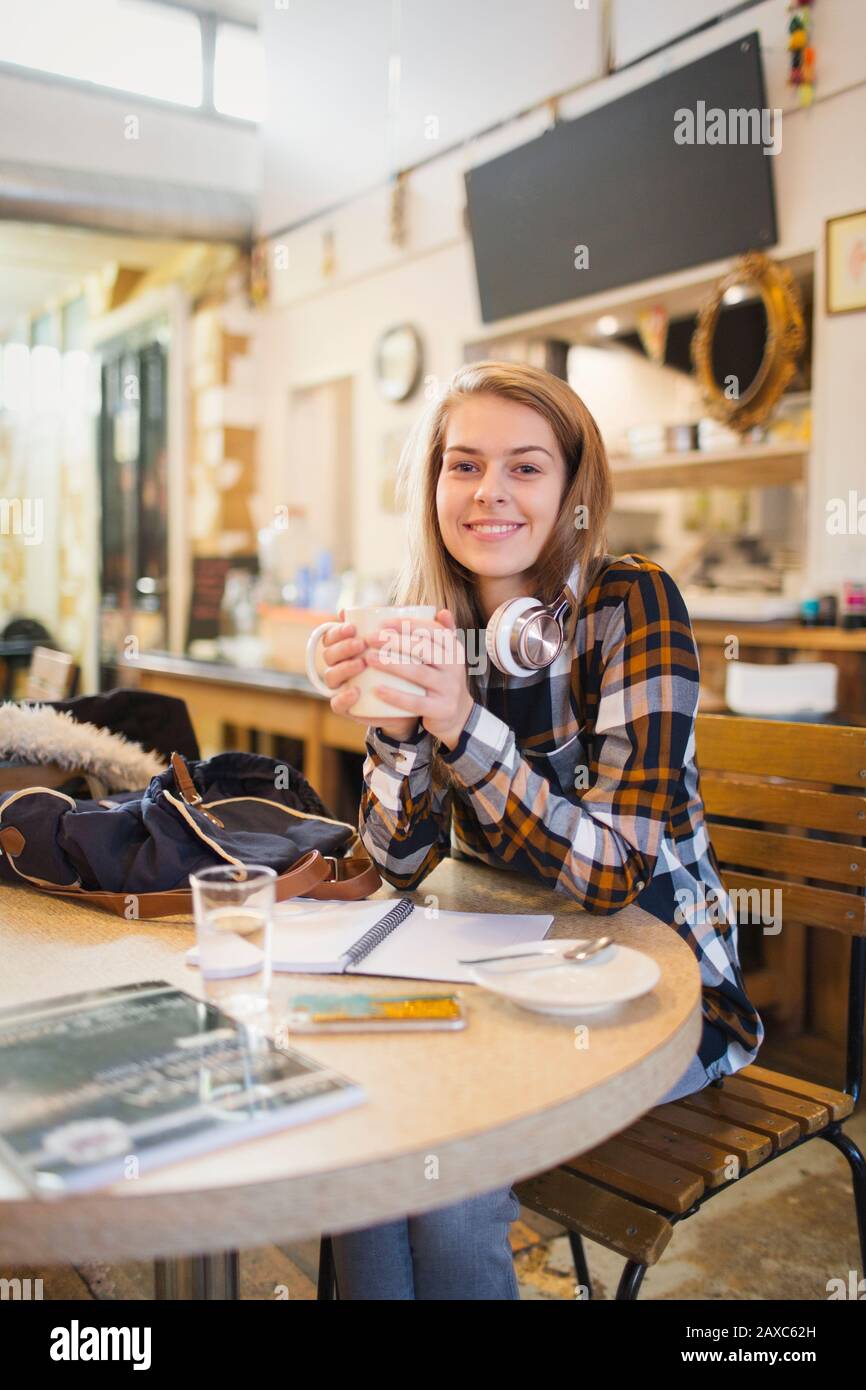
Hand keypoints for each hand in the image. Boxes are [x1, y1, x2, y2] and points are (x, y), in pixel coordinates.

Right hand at [320, 609, 418, 740]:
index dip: (339, 630)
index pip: (334, 635)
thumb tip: (442, 611)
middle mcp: (343, 666)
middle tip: (362, 643)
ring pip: (331, 676)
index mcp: (351, 648)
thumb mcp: (414, 653)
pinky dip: (345, 698)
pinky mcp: (349, 709)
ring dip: (345, 667)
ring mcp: (344, 688)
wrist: (413, 707)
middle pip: (329, 653)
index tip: (353, 626)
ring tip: (362, 663)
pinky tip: (356, 692)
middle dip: (343, 646)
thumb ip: (425, 633)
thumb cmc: (411, 673)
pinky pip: (337, 705)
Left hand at [364, 609, 474, 749]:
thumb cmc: (443, 678)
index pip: (432, 630)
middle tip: (369, 639)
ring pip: (418, 673)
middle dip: (394, 641)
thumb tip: (441, 610)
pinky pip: (416, 702)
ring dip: (391, 664)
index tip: (382, 623)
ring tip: (369, 659)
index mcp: (454, 649)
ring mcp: (449, 689)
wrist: (458, 714)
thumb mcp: (448, 656)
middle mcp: (454, 667)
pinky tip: (377, 689)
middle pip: (422, 649)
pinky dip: (396, 696)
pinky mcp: (441, 709)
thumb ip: (444, 633)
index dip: (407, 624)